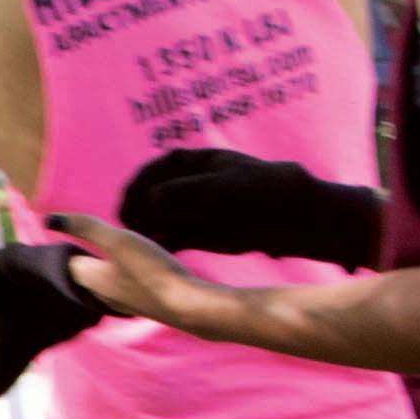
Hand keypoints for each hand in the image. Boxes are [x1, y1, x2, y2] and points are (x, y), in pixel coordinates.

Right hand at [115, 144, 385, 268]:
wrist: (289, 217)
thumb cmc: (260, 191)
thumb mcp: (222, 188)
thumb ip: (186, 192)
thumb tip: (152, 201)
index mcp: (189, 162)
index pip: (152, 171)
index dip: (137, 188)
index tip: (129, 206)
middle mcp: (183, 185)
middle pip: (147, 196)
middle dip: (136, 212)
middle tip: (131, 230)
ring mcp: (187, 209)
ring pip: (154, 220)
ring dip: (144, 232)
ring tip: (141, 246)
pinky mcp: (193, 234)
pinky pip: (167, 239)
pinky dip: (159, 246)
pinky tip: (157, 255)